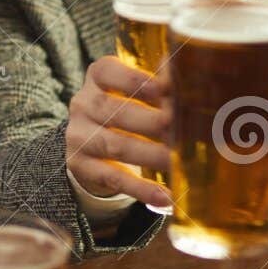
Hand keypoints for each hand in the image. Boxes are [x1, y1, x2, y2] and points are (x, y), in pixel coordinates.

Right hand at [66, 56, 171, 208]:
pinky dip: (141, 189)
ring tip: (178, 163)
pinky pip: (112, 179)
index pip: (108, 72)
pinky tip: (165, 196)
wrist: (93, 139)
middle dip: (151, 121)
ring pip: (115, 146)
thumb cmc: (128, 106)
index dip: (136, 80)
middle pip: (113, 110)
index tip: (165, 89)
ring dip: (150, 155)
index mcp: (98, 76)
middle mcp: (83, 103)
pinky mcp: (80, 165)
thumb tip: (188, 72)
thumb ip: (162, 82)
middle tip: (181, 131)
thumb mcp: (138, 89)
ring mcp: (78, 136)